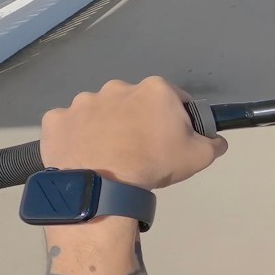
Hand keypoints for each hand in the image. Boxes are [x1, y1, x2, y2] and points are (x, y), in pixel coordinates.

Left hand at [40, 76, 227, 190]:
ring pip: (99, 113)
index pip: (173, 99)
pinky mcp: (56, 120)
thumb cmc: (153, 164)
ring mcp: (83, 102)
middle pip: (133, 103)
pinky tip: (81, 156)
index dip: (174, 120)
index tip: (170, 140)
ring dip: (104, 128)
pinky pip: (68, 125)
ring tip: (106, 158)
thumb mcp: (198, 157)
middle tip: (138, 152)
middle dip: (136, 121)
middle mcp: (117, 87)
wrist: (102, 187)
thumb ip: (213, 143)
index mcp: (154, 89)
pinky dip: (74, 137)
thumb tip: (217, 140)